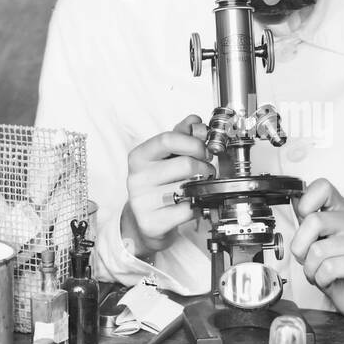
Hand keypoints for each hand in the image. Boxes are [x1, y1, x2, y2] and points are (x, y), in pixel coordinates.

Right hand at [120, 115, 213, 256]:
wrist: (146, 221)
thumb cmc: (159, 185)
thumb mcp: (166, 157)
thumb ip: (181, 136)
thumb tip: (195, 121)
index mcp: (139, 157)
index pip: (168, 139)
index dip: (194, 143)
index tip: (204, 150)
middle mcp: (137, 178)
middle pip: (186, 164)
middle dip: (204, 167)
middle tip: (206, 171)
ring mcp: (142, 201)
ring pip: (189, 187)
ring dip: (202, 187)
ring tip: (198, 187)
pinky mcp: (152, 222)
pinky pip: (188, 210)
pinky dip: (197, 207)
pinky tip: (191, 204)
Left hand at [290, 178, 343, 317]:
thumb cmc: (333, 267)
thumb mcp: (315, 239)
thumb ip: (307, 220)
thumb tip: (295, 200)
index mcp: (342, 211)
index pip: (322, 187)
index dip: (305, 202)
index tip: (303, 218)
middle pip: (313, 221)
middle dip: (301, 247)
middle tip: (308, 258)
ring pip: (318, 250)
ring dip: (311, 269)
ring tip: (321, 272)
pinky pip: (329, 268)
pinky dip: (321, 279)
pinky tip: (330, 279)